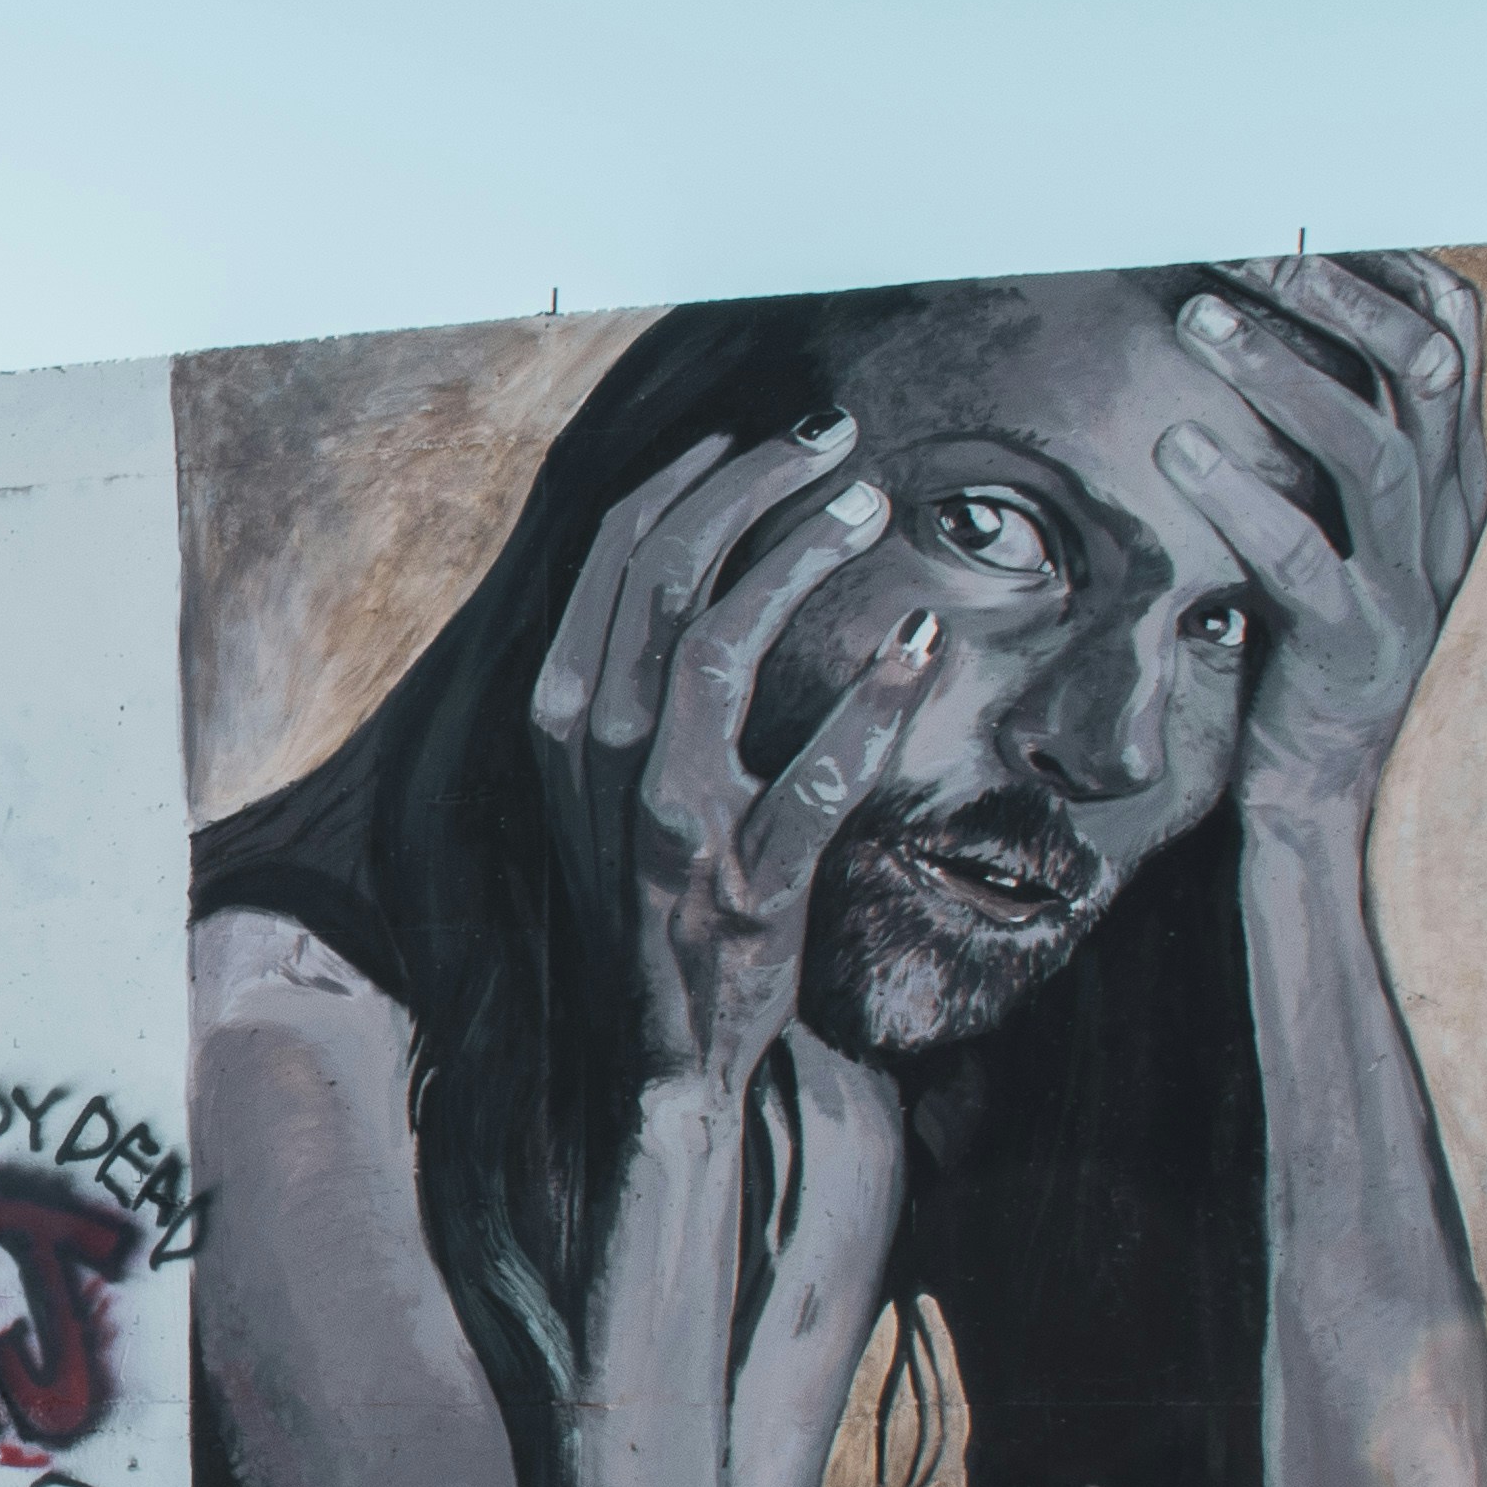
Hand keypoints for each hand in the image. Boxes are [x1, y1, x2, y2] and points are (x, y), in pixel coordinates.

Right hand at [527, 420, 944, 1082]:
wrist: (654, 1051)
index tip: (757, 436)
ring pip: (721, 641)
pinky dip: (875, 701)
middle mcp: (602, 754)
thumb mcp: (606, 774)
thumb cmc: (645, 892)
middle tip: (833, 438)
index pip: (615, 553)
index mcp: (563, 715)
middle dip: (753, 481)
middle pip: (666, 570)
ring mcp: (671, 818)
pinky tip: (922, 643)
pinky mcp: (747, 882)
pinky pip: (817, 775)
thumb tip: (688, 541)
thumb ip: (630, 670)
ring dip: (802, 553)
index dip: (691, 475)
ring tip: (869, 503)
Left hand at [1154, 250, 1486, 832]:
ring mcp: (1410, 585)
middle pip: (1422, 373)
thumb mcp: (1331, 521)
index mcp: (1452, 483)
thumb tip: (1253, 319)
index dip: (1395, 271)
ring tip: (1199, 317)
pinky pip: (1303, 556)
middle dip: (1336, 295)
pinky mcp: (1355, 647)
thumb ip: (1319, 440)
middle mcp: (1448, 522)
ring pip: (1371, 448)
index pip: (1455, 344)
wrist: (1317, 788)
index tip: (1318, 215)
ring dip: (1282, 371)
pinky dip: (1242, 493)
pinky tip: (1178, 447)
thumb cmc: (1307, 637)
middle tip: (1246, 243)